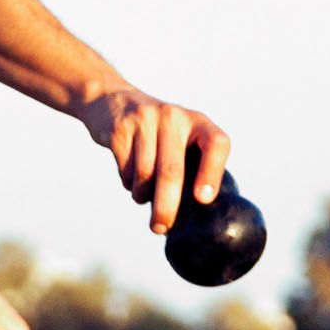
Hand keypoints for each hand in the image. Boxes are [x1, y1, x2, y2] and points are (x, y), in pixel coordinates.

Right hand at [75, 87, 231, 234]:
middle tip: (160, 228)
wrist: (113, 101)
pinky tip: (129, 176)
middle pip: (171, 170)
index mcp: (198, 121)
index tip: (203, 199)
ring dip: (141, 194)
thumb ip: (188, 163)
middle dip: (166, 206)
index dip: (211, 172)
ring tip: (142, 194)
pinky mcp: (121, 130)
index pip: (216, 144)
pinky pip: (125, 171)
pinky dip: (127, 183)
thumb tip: (191, 211)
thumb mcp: (179, 137)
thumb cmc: (155, 133)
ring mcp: (146, 120)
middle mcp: (175, 117)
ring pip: (144, 175)